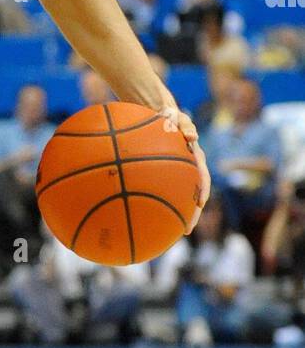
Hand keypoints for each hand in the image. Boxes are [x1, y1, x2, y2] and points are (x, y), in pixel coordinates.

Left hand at [161, 106, 210, 232]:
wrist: (157, 114)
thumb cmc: (168, 115)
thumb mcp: (177, 116)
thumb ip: (184, 124)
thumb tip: (192, 137)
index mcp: (195, 158)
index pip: (202, 178)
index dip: (202, 193)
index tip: (200, 205)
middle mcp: (189, 169)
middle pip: (193, 195)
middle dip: (191, 213)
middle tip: (187, 230)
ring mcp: (177, 174)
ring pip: (179, 198)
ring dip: (176, 214)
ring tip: (169, 232)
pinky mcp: (164, 176)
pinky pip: (162, 193)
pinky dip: (156, 204)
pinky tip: (144, 215)